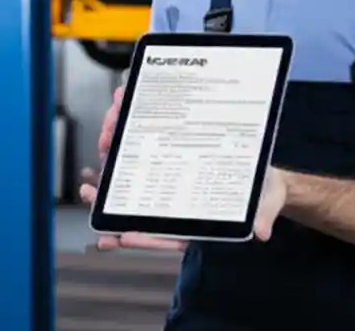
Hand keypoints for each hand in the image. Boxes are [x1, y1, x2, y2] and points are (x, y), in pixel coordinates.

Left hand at [79, 86, 289, 248]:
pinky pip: (140, 149)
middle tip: (89, 193)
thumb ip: (263, 216)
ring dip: (111, 159)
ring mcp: (168, 181)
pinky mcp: (166, 158)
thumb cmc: (263, 192)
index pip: (163, 235)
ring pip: (132, 175)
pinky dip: (127, 132)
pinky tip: (117, 115)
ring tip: (101, 140)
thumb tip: (263, 232)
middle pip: (136, 205)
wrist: (264, 171)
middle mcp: (175, 203)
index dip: (140, 238)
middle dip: (109, 201)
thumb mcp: (265, 203)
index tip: (119, 236)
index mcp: (195, 220)